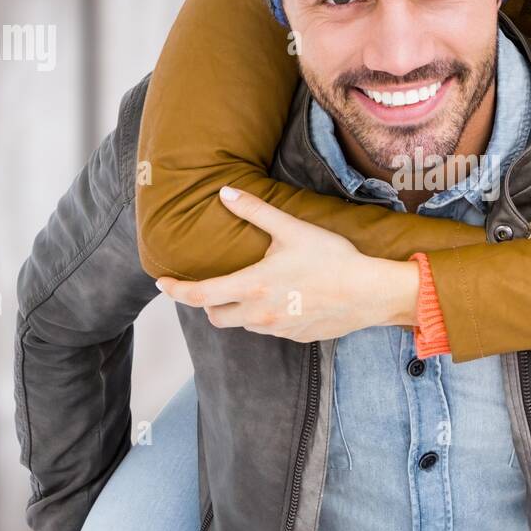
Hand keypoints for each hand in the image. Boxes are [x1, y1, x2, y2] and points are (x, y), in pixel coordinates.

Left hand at [155, 187, 419, 339]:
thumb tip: (225, 192)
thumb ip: (255, 211)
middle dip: (209, 303)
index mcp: (252, 286)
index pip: (199, 295)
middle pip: (215, 316)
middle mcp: (259, 313)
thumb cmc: (332, 259)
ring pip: (242, 324)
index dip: (175, 290)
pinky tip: (285, 300)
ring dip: (239, 310)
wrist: (368, 293)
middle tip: (216, 285)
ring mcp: (277, 329)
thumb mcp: (292, 229)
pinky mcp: (295, 337)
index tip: (163, 283)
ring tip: (256, 289)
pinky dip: (266, 317)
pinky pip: (269, 329)